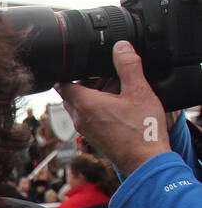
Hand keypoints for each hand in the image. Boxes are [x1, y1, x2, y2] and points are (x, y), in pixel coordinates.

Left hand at [57, 41, 169, 175]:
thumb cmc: (142, 130)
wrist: (146, 161)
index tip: (85, 63)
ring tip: (118, 87)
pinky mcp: (94, 136)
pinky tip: (120, 103)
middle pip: (72, 93)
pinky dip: (99, 106)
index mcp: (85, 105)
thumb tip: (120, 46)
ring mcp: (85, 129)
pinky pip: (89, 116)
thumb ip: (128, 65)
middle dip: (86, 80)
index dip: (71, 71)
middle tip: (108, 74)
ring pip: (81, 105)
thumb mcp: (139, 90)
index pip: (62, 83)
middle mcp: (79, 118)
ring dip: (95, 93)